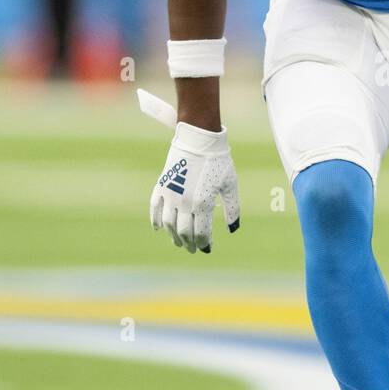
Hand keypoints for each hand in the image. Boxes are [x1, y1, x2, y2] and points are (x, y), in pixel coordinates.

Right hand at [141, 90, 239, 253]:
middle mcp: (185, 202)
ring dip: (173, 236)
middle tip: (193, 249)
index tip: (206, 248)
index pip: (201, 232)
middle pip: (183, 232)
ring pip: (168, 224)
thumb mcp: (230, 185)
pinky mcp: (162, 186)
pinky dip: (156, 221)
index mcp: (203, 203)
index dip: (203, 243)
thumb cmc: (218, 162)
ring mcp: (171, 194)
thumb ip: (233, 208)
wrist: (199, 140)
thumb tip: (233, 229)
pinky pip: (154, 208)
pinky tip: (159, 228)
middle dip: (188, 243)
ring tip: (178, 241)